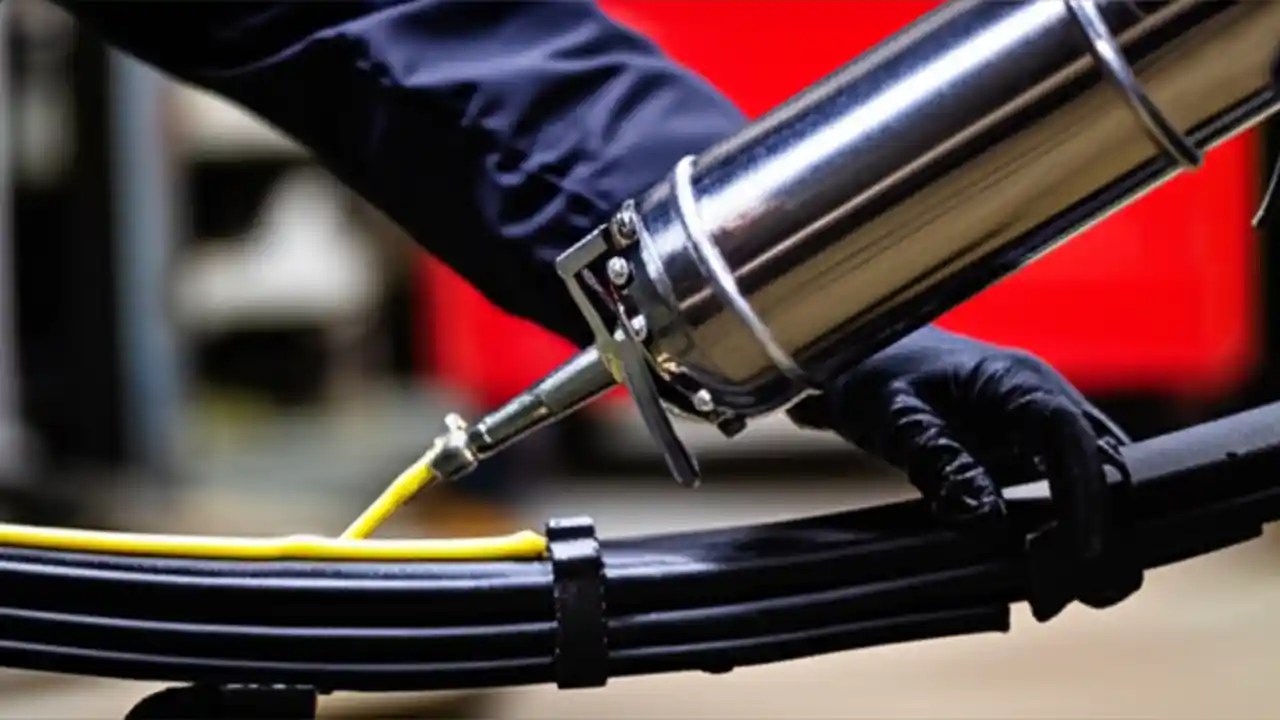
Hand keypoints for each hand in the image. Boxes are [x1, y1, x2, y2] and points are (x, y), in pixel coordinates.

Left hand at [788, 326, 1128, 564]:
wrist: (865, 354)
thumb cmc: (872, 373)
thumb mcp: (895, 418)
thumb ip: (939, 461)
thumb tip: (988, 520)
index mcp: (1011, 378)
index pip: (1070, 435)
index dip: (1086, 495)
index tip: (1083, 553)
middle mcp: (1043, 395)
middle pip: (1102, 461)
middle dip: (1099, 526)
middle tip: (1069, 590)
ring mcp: (1044, 419)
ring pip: (1095, 477)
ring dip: (1085, 531)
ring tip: (1054, 590)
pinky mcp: (1033, 444)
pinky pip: (1069, 484)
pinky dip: (1065, 526)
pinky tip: (1042, 567)